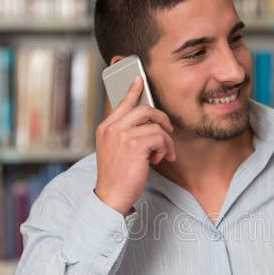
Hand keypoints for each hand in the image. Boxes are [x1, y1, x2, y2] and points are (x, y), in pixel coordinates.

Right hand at [94, 75, 175, 214]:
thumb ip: (126, 135)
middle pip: (144, 109)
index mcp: (105, 128)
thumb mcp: (116, 151)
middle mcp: (112, 128)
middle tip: (168, 132)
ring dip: (165, 141)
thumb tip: (148, 125)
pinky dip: (164, 149)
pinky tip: (158, 160)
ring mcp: (122, 135)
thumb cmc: (117, 177)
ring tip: (162, 155)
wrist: (111, 196)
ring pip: (155, 125)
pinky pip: (160, 138)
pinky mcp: (135, 144)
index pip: (121, 103)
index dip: (133, 90)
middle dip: (161, 119)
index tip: (140, 78)